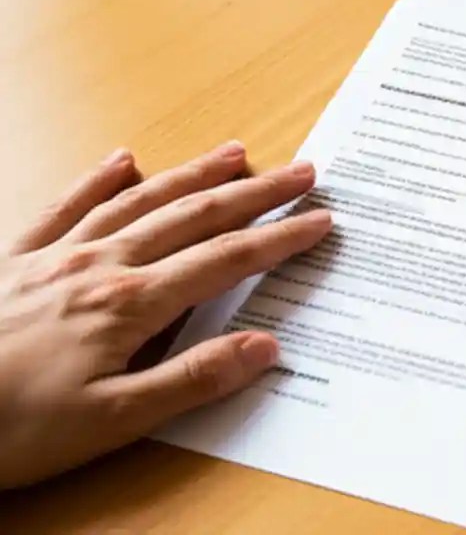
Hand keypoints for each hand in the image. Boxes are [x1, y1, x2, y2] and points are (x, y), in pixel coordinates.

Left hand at [0, 142, 330, 488]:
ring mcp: (54, 256)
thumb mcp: (112, 423)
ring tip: (235, 152)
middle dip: (253, 193)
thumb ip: (191, 379)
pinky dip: (99, 180)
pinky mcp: (13, 258)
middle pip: (192, 217)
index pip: (223, 261)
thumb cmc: (12, 427)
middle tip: (300, 171)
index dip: (277, 240)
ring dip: (192, 175)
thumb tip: (264, 347)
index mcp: (128, 305)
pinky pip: (65, 206)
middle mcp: (98, 266)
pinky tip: (122, 161)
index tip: (320, 220)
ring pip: (139, 201)